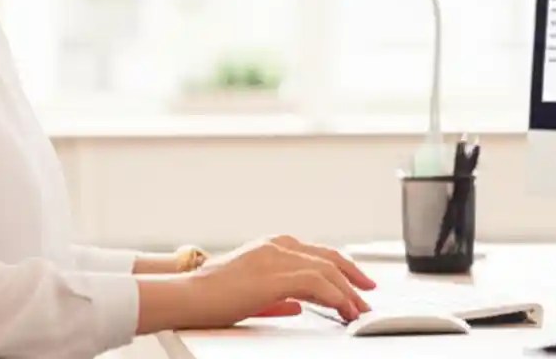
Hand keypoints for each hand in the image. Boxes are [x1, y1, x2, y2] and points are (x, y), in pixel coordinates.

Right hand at [184, 234, 375, 327]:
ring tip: (359, 308)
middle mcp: (276, 246)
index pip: (315, 252)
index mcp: (270, 246)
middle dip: (352, 274)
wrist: (186, 294)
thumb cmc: (210, 296)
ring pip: (327, 269)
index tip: (356, 280)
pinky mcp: (274, 276)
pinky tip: (344, 309)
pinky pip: (317, 284)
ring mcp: (276, 258)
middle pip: (327, 256)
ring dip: (348, 290)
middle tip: (369, 292)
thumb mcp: (251, 293)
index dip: (340, 266)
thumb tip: (299, 305)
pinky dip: (337, 297)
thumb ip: (277, 297)